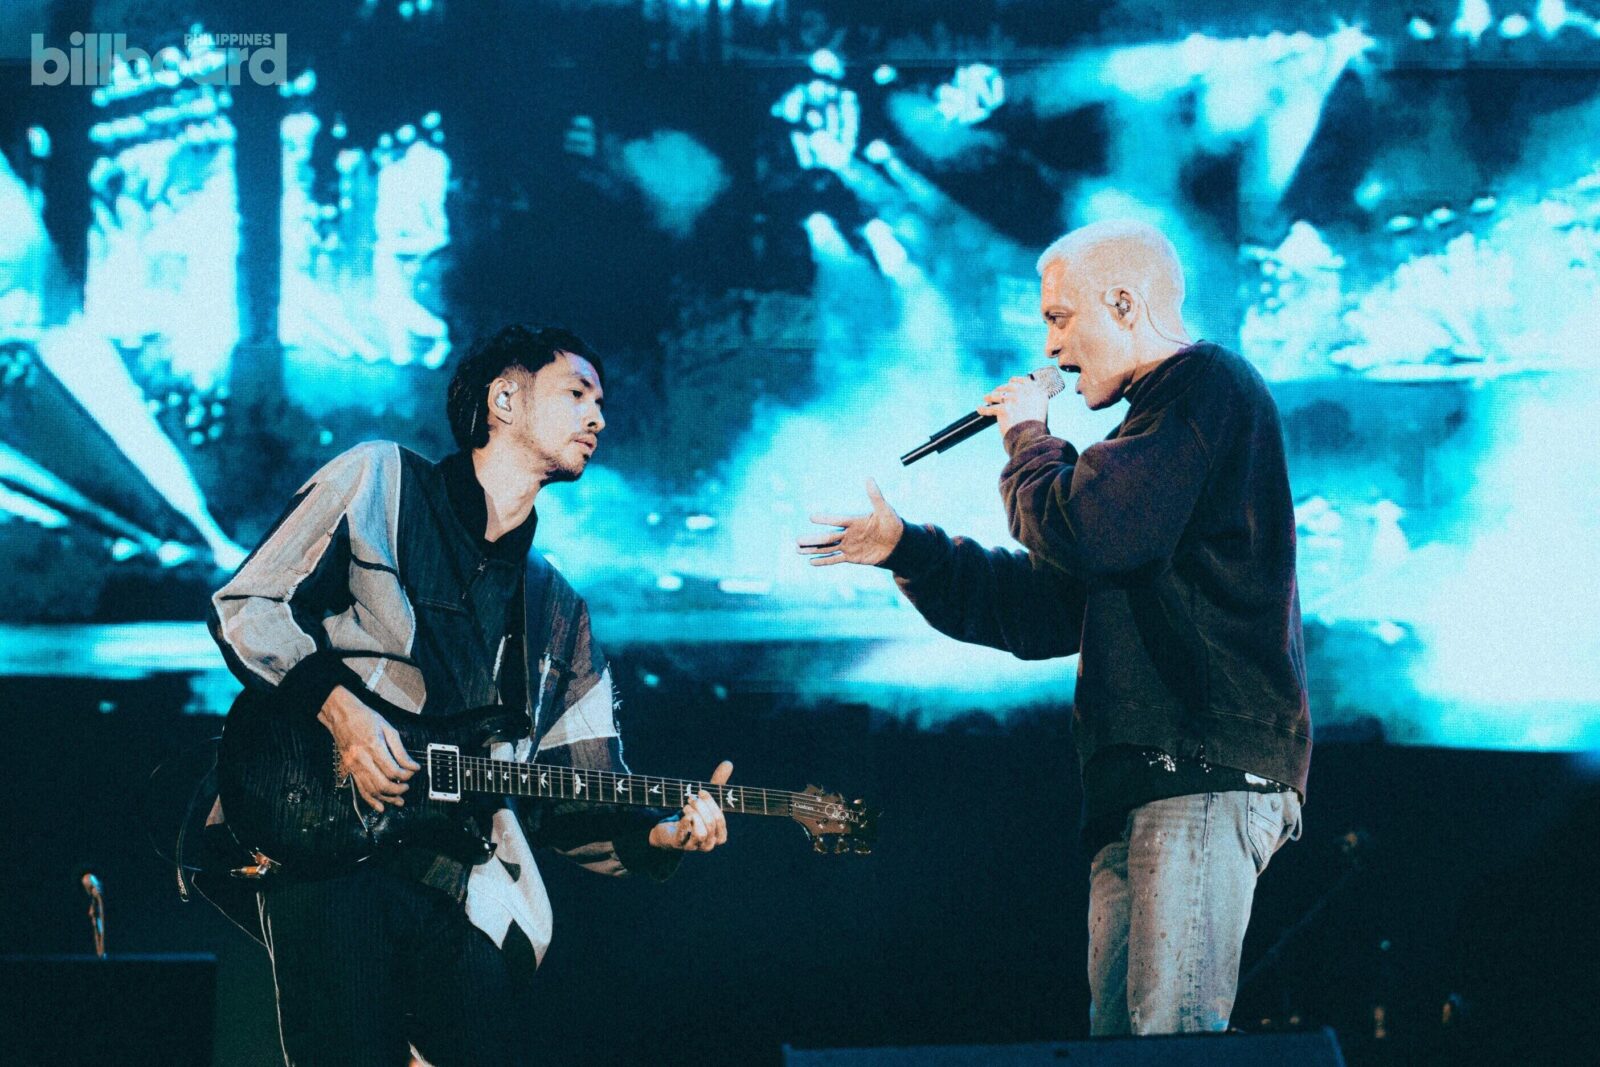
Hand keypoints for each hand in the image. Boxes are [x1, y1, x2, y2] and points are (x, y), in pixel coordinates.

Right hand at [318, 686, 419, 811]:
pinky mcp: (349, 769)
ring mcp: (353, 766)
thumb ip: (401, 750)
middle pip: (382, 784)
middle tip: (406, 787)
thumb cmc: (365, 718)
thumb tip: (412, 766)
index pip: (393, 770)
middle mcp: (362, 759)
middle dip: (398, 790)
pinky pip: (360, 789)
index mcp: (374, 747)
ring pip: (371, 790)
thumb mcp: (388, 729)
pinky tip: (379, 806)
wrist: (341, 715)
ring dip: (386, 798)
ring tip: (398, 801)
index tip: (412, 772)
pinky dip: (370, 800)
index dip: (406, 775)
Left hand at [650, 760, 732, 852]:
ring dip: (693, 815)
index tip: (701, 791)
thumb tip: (728, 763)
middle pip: (711, 824)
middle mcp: (709, 844)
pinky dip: (684, 823)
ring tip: (685, 807)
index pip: (720, 819)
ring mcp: (694, 847)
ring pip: (701, 833)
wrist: (669, 831)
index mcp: (719, 835)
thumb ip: (717, 784)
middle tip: (690, 798)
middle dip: (701, 807)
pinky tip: (682, 815)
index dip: (711, 803)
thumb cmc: (692, 815)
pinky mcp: (679, 846)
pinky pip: (684, 837)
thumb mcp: (705, 800)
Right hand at [796, 478, 904, 566]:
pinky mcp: (852, 557)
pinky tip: (811, 562)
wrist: (898, 544)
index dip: (825, 519)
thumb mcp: (885, 510)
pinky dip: (824, 561)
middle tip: (797, 540)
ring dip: (813, 549)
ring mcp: (849, 546)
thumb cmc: (893, 524)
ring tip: (797, 549)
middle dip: (812, 539)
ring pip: (827, 548)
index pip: (837, 520)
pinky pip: (835, 559)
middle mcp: (848, 533)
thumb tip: (869, 478)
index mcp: (854, 521)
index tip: (811, 517)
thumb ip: (875, 496)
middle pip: (827, 537)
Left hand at [979, 373, 1050, 436]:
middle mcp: (1025, 392)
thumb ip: (1031, 400)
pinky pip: (990, 408)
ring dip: (990, 396)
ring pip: (997, 395)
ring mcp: (1014, 399)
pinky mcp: (1004, 408)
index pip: (1022, 381)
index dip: (1013, 382)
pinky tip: (980, 409)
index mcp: (1036, 391)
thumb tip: (1019, 398)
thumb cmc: (1036, 428)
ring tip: (986, 399)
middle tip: (994, 394)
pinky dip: (984, 409)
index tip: (1008, 384)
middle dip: (1000, 389)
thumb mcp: (1040, 409)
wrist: (1033, 438)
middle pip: (1008, 387)